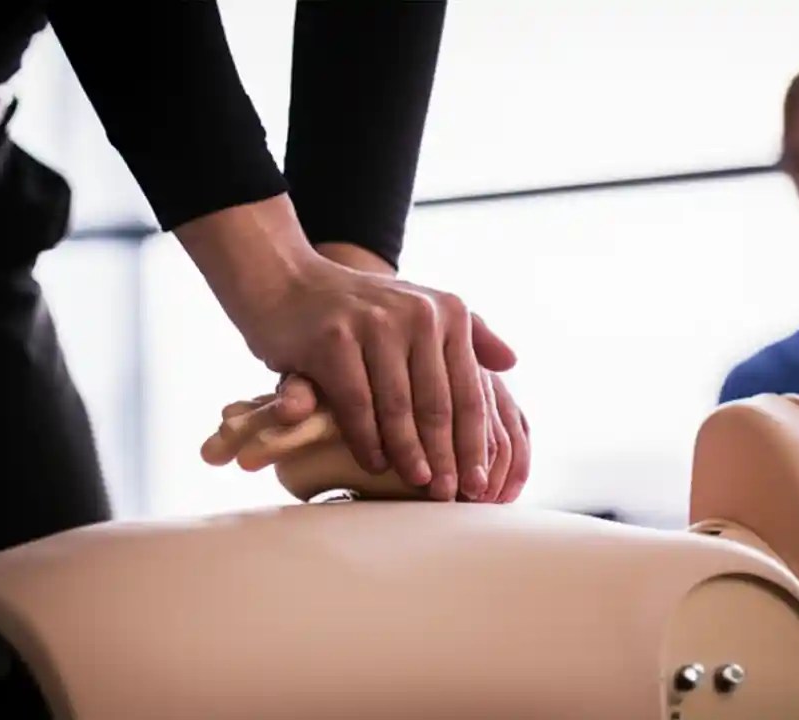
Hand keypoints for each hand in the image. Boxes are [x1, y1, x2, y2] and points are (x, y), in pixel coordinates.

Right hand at [176, 198, 516, 501]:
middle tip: (452, 495)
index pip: (469, 390)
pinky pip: (357, 405)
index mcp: (447, 312)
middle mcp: (417, 315)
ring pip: (399, 408)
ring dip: (411, 454)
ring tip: (420, 485)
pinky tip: (375, 464)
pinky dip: (367, 441)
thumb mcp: (420, 307)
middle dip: (447, 456)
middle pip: (439, 404)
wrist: (286, 281)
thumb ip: (470, 333)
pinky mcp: (333, 341)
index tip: (481, 482)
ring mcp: (374, 326)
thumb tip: (511, 362)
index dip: (476, 442)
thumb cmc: (358, 308)